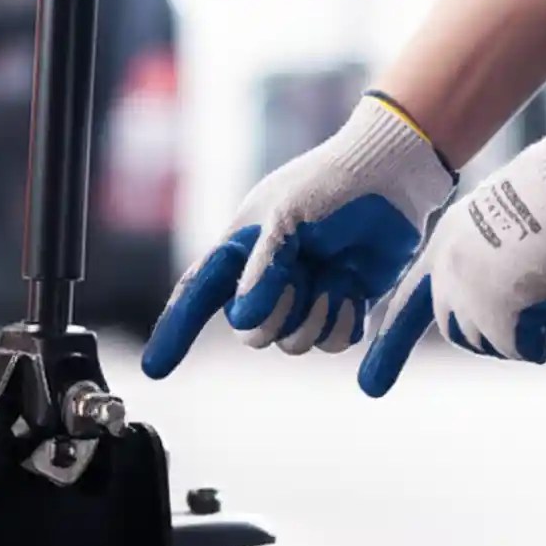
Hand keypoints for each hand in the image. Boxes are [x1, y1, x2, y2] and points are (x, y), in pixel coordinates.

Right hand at [142, 96, 454, 378]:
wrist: (390, 177)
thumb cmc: (329, 185)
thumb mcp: (286, 216)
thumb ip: (262, 268)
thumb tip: (245, 318)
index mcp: (238, 253)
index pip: (196, 297)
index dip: (174, 332)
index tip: (155, 368)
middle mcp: (265, 281)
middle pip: (251, 333)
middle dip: (276, 314)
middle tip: (300, 273)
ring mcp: (304, 296)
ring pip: (294, 343)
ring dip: (316, 313)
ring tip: (334, 273)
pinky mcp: (340, 305)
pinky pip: (333, 342)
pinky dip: (344, 319)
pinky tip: (352, 284)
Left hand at [359, 86, 545, 396]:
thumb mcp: (509, 228)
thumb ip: (493, 264)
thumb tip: (511, 296)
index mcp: (446, 245)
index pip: (410, 302)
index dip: (393, 344)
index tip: (369, 386)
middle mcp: (447, 273)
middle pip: (459, 332)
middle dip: (500, 331)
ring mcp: (467, 294)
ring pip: (494, 344)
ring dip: (536, 326)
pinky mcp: (498, 313)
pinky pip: (529, 351)